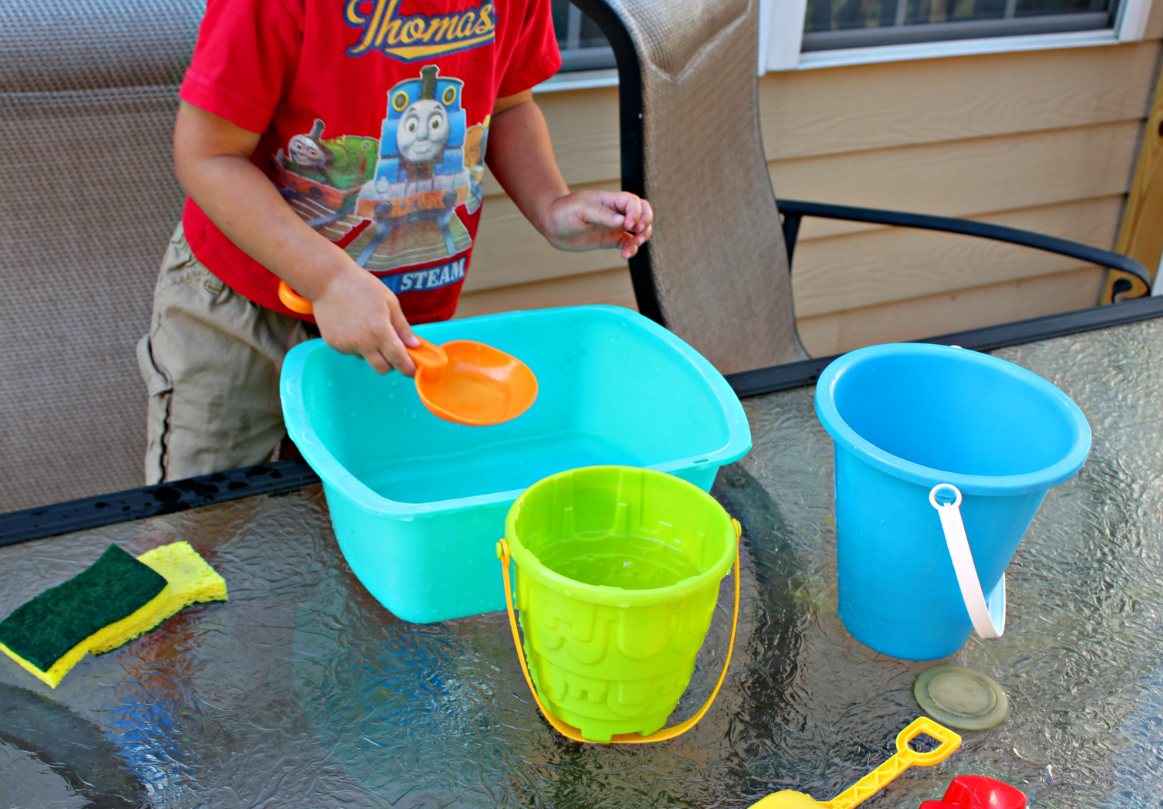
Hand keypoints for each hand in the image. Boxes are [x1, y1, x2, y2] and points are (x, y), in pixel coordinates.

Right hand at [309, 263, 420, 375]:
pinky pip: (350, 351)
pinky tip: (352, 325)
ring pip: (365, 358)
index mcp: (380, 332)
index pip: (398, 359)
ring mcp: (346, 345)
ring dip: (371, 351)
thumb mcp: (389, 302)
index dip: (408, 368)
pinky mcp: (333, 344)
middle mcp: (362, 343)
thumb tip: (413, 345)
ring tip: (367, 326)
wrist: (328, 280)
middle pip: (381, 368)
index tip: (412, 370)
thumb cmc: (362, 286)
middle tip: (393, 351)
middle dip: (391, 364)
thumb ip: (402, 327)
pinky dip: (355, 344)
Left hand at [538, 190, 652, 259]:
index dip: (636, 213)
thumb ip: (602, 214)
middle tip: (639, 233)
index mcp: (610, 200)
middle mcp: (616, 212)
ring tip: (635, 245)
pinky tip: (625, 255)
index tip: (628, 225)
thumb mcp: (581, 208)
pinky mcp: (610, 240)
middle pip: (643, 212)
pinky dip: (631, 250)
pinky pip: (627, 244)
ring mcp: (614, 226)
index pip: (633, 202)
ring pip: (639, 229)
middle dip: (647, 221)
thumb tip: (621, 222)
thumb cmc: (563, 210)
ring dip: (643, 236)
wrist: (551, 224)